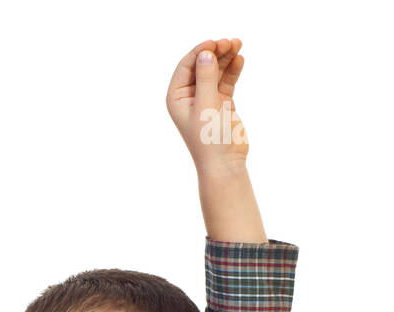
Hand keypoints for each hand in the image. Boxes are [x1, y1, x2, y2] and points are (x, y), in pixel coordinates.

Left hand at [166, 38, 247, 174]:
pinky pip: (226, 80)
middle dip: (216, 51)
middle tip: (230, 42)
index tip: (215, 42)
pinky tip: (240, 59)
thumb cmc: (209, 139)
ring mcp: (206, 98)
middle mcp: (189, 96)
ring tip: (238, 45)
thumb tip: (206, 53)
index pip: (186, 66)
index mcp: (176, 98)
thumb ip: (205, 78)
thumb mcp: (205, 105)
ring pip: (216, 70)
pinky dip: (233, 69)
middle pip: (202, 65)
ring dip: (226, 57)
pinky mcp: (222, 102)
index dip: (200, 51)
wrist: (225, 164)